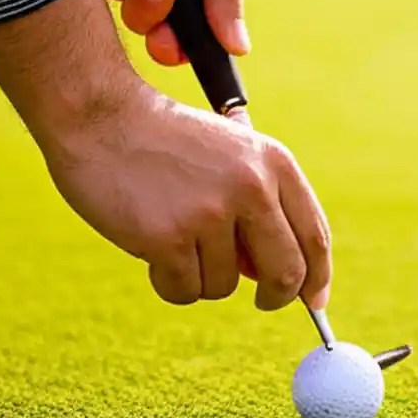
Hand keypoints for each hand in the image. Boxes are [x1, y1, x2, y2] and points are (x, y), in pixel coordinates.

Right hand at [0, 0, 328, 310]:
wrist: (100, 115)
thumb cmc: (163, 140)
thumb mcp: (229, 155)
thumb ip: (261, 207)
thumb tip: (279, 279)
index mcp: (273, 162)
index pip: (314, 235)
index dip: (317, 277)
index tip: (313, 302)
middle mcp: (251, 186)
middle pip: (286, 272)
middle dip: (276, 297)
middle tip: (262, 301)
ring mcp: (210, 212)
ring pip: (225, 286)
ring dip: (200, 276)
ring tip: (173, 236)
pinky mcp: (169, 236)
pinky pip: (184, 290)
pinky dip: (167, 281)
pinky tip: (150, 246)